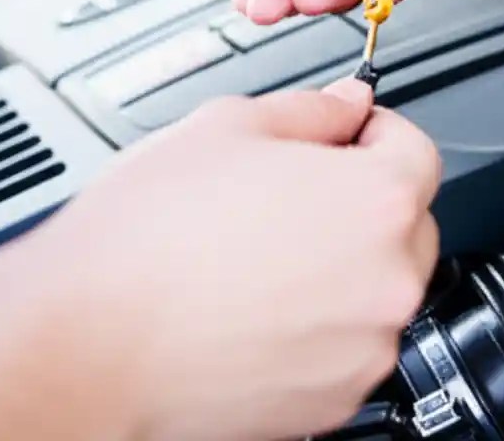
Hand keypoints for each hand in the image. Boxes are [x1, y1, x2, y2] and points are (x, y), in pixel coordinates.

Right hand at [27, 78, 441, 438]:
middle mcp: (388, 280)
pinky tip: (255, 308)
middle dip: (363, 203)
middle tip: (293, 199)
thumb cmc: (145, 240)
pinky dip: (318, 328)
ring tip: (259, 258)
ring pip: (376, 290)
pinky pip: (346, 348)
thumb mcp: (228, 127)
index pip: (417, 151)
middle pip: (407, 225)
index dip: (377, 134)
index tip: (349, 137)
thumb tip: (347, 104)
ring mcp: (365, 348)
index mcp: (377, 201)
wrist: (86, 344)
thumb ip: (311, 109)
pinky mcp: (334, 400)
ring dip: (341, 269)